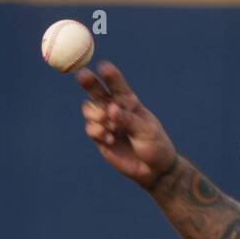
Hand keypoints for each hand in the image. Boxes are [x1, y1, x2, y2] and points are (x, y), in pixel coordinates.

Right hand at [77, 61, 177, 188]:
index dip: (110, 76)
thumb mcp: (146, 131)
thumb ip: (128, 120)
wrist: (154, 171)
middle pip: (97, 91)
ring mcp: (106, 123)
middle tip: (83, 75)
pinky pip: (91, 129)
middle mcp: (115, 109)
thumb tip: (111, 109)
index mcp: (130, 103)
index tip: (103, 67)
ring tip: (108, 124)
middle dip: (89, 82)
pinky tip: (109, 139)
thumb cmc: (156, 147)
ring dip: (95, 114)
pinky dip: (97, 131)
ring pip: (89, 109)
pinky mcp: (101, 138)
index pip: (118, 86)